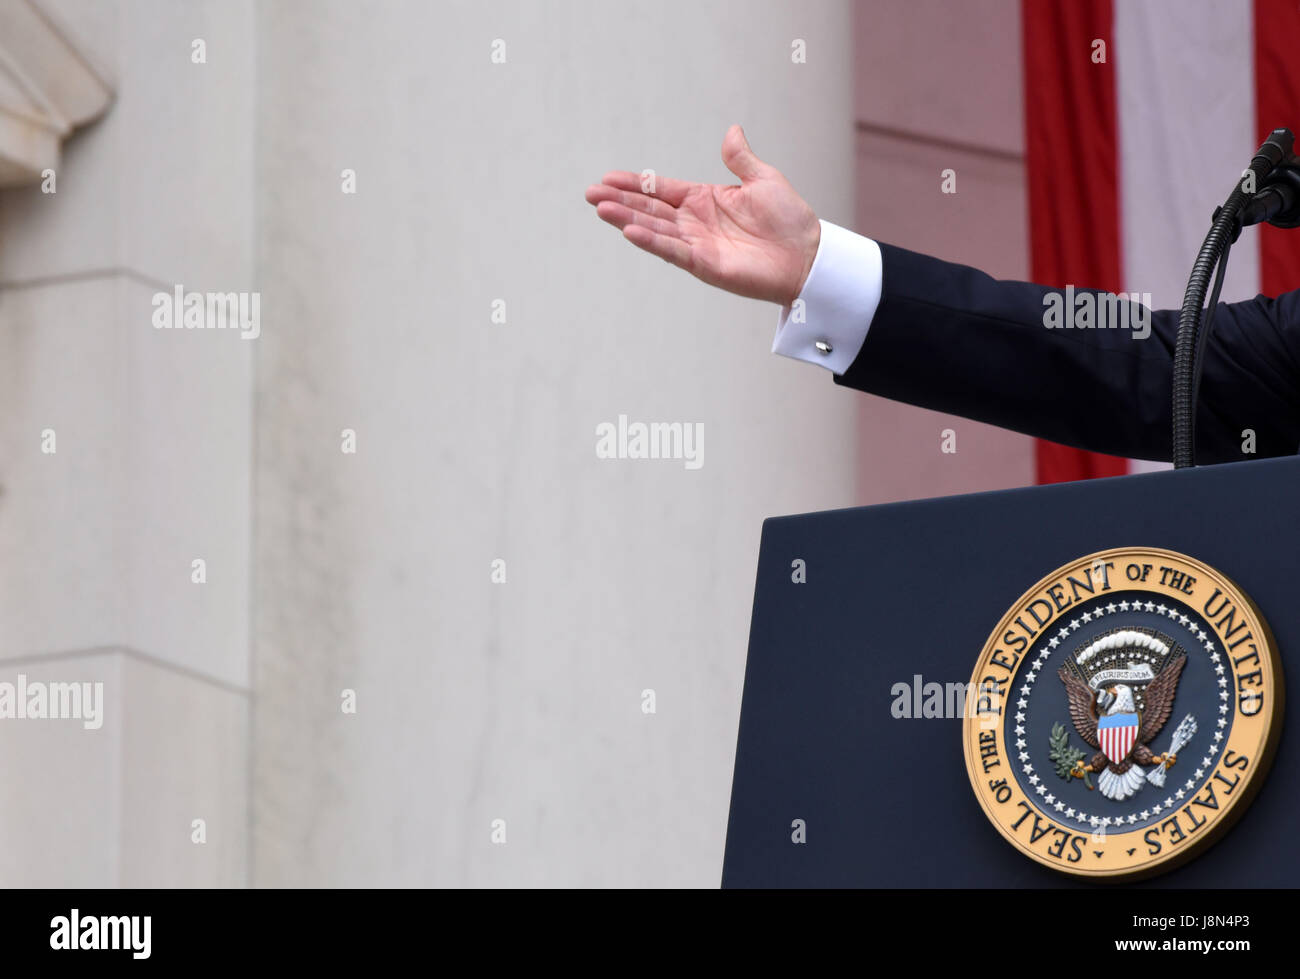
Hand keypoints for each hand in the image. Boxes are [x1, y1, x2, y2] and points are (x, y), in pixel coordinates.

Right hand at [585, 125, 820, 306]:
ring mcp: (697, 244)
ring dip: (626, 220)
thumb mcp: (763, 179)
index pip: (661, 190)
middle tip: (590, 193)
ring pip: (654, 229)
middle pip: (649, 210)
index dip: (635, 184)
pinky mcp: (704, 264)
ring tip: (600, 209)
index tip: (608, 177)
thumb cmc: (789, 220)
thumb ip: (740, 159)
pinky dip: (651, 241)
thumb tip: (732, 131)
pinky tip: (630, 231)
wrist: (807, 255)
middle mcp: (695, 223)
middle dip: (619, 201)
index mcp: (704, 200)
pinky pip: (673, 250)